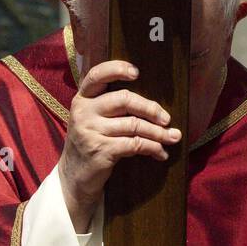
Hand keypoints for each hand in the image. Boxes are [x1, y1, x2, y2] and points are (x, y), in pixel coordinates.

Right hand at [58, 60, 180, 231]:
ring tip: (172, 137)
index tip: (136, 72)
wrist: (74, 176)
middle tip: (166, 119)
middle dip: (150, 108)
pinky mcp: (101, 150)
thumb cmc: (90, 141)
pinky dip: (152, 148)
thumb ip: (109, 105)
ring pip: (134, 125)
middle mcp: (84, 112)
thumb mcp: (91, 118)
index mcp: (82, 99)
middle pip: (124, 99)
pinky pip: (134, 144)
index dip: (117, 69)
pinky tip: (160, 153)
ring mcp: (91, 131)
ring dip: (158, 132)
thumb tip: (151, 103)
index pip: (97, 75)